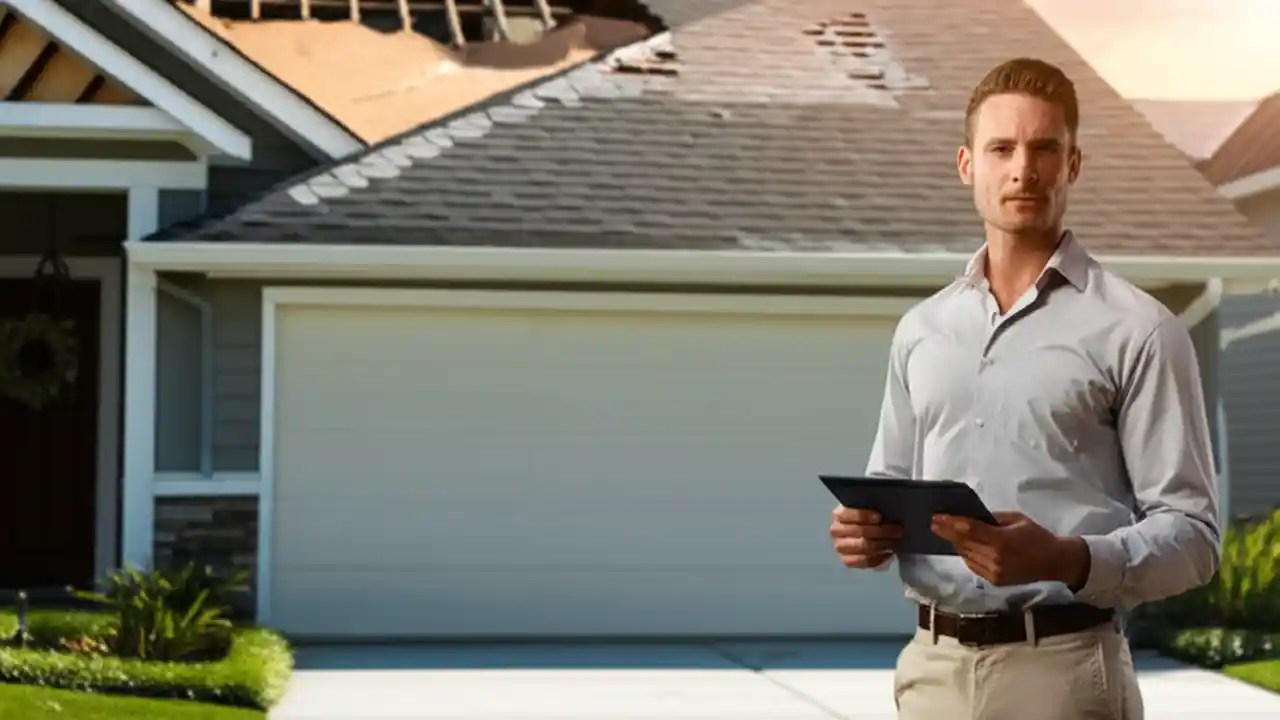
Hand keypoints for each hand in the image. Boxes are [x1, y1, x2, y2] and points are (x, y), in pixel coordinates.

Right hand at [830, 506, 903, 568]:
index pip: (849, 514)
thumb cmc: (868, 518)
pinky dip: (878, 558)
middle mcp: (836, 531)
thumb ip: (874, 507)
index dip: (864, 516)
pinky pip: (863, 561)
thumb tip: (889, 512)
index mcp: (838, 514)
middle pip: (859, 531)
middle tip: (897, 530)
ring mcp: (840, 547)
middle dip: (881, 531)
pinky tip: (887, 553)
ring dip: (882, 544)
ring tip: (894, 542)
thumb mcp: (868, 507)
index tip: (879, 517)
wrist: (862, 532)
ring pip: (862, 546)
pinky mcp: (847, 560)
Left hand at [931, 511, 1089, 588]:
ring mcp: (994, 573)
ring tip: (946, 532)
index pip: (969, 531)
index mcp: (1002, 541)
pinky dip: (967, 554)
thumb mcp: (1017, 520)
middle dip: (947, 533)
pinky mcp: (994, 581)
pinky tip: (965, 546)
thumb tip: (970, 516)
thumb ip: (992, 519)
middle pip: (964, 544)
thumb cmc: (1037, 537)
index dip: (950, 524)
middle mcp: (995, 559)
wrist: (1055, 563)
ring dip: (956, 544)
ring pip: (965, 555)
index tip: (935, 518)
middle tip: (934, 522)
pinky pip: (973, 565)